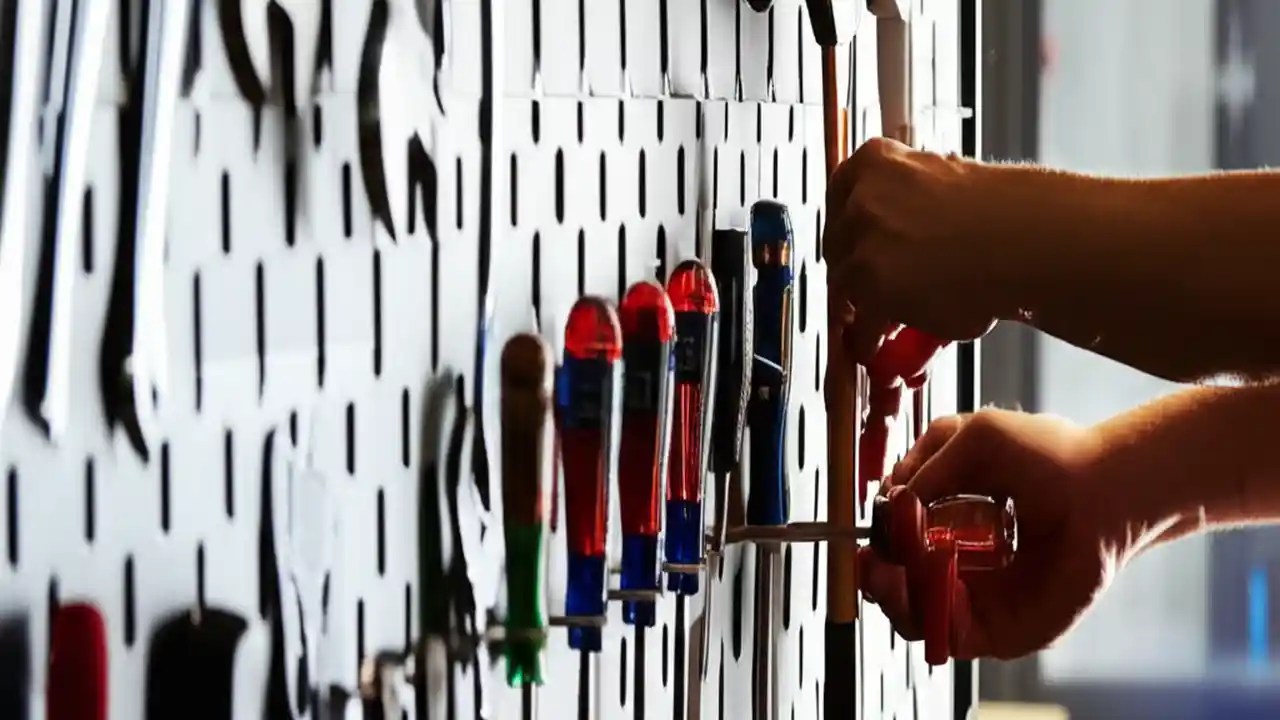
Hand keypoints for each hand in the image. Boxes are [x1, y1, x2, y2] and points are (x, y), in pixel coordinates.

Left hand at [824, 138, 1004, 365]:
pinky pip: (862, 322)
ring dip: (861, 305)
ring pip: (846, 285)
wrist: (1026, 241)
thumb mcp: (941, 182)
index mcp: (876, 162)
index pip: (840, 197)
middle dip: (853, 268)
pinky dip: (869, 338)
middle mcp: (861, 199)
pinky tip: (878, 345)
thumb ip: (906, 203)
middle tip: (868, 286)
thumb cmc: (1001, 214)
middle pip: (837, 244)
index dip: (846, 229)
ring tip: (878, 321)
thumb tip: (897, 235)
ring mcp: (863, 245)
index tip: (850, 242)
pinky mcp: (872, 289)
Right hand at [860, 409, 1125, 659]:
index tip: (870, 530)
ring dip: (891, 596)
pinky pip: (945, 635)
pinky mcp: (996, 627)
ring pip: (913, 612)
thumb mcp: (975, 437)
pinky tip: (929, 586)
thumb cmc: (1051, 457)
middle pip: (896, 581)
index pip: (895, 540)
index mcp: (946, 517)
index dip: (878, 538)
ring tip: (891, 575)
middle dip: (875, 573)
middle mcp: (958, 558)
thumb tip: (891, 503)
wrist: (1106, 491)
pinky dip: (927, 615)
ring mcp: (976, 595)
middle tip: (872, 561)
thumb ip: (926, 469)